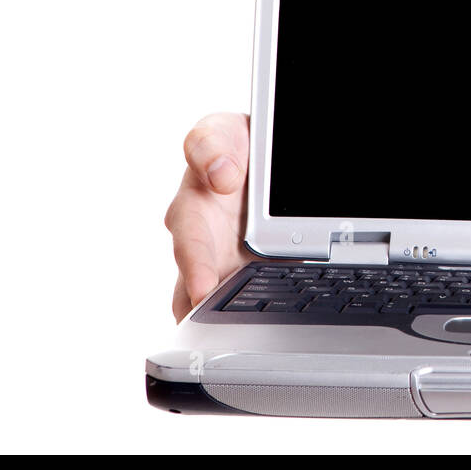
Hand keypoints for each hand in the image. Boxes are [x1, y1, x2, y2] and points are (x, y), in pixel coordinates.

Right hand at [164, 111, 259, 320]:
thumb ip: (211, 146)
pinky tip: (281, 324)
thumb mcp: (218, 132)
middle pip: (201, 289)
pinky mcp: (260, 276)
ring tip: (250, 338)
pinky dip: (267, 314)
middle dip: (210, 310)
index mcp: (194, 210)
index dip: (196, 265)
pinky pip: (261, 301)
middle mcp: (208, 247)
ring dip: (235, 319)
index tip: (203, 287)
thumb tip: (221, 175)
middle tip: (222, 330)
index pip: (189, 241)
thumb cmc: (233, 145)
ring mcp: (233, 265)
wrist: (267, 152)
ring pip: (227, 303)